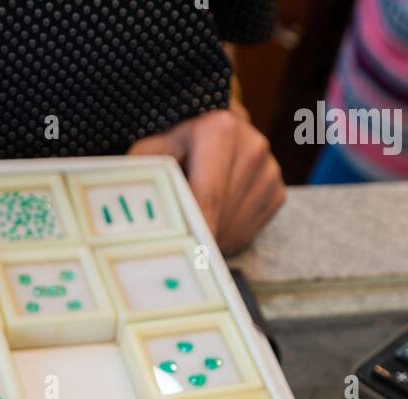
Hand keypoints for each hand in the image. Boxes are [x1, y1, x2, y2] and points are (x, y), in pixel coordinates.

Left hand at [129, 103, 285, 255]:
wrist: (209, 129)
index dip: (195, 234)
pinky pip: (250, 231)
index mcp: (221, 129)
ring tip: (192, 233)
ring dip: (211, 241)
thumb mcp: (152, 150)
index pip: (208, 198)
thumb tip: (131, 210)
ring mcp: (268, 171)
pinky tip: (211, 226)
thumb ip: (145, 174)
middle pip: (222, 218)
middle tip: (177, 253)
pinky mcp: (276, 192)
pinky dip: (227, 238)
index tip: (184, 261)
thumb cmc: (173, 144)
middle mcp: (253, 147)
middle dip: (199, 241)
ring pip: (236, 229)